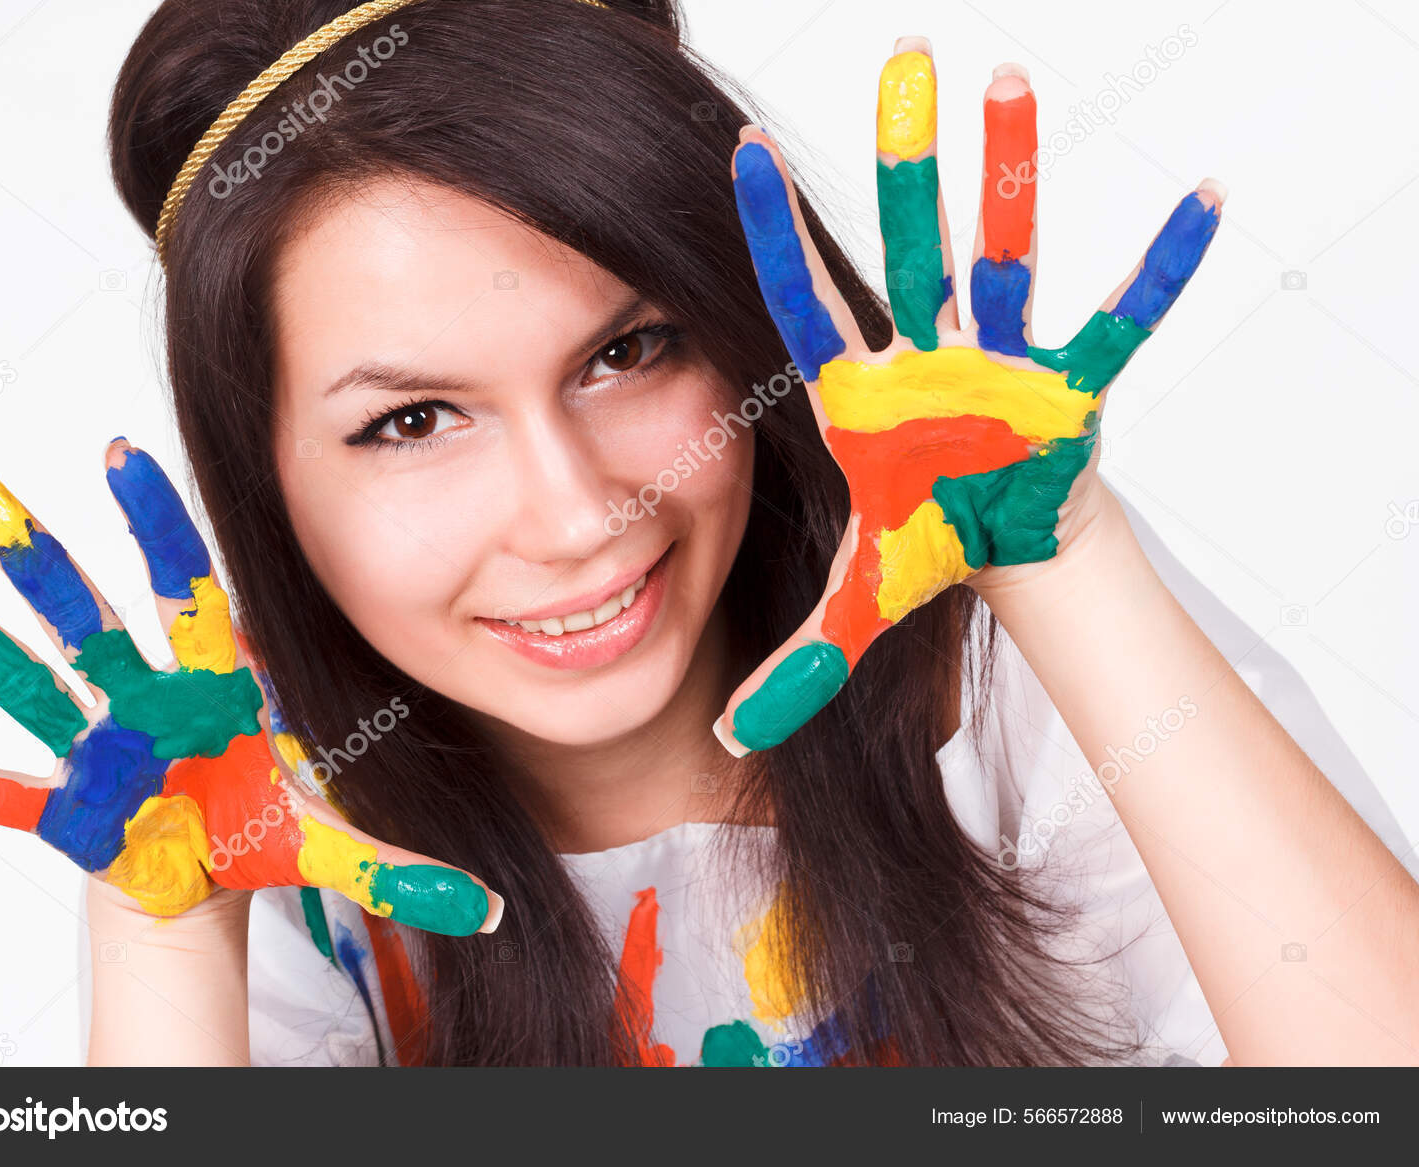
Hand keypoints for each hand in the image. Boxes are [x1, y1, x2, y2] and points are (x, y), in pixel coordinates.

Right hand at [0, 439, 502, 934]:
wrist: (218, 866)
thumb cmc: (267, 823)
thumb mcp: (338, 837)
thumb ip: (406, 868)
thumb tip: (490, 906)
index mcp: (213, 685)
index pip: (189, 589)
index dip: (158, 526)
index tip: (127, 453)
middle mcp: (144, 699)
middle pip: (85, 613)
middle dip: (33, 550)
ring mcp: (97, 746)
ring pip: (26, 675)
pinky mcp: (65, 804)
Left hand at [712, 37, 1221, 755]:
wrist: (1005, 545)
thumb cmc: (929, 544)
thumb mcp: (858, 600)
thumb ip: (793, 664)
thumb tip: (729, 740)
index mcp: (863, 397)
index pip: (805, 305)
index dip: (774, 235)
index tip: (742, 151)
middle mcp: (929, 359)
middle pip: (911, 249)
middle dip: (907, 161)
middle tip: (903, 59)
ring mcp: (1000, 363)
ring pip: (1004, 258)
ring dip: (1011, 178)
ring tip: (1010, 84)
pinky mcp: (1072, 387)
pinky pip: (1122, 323)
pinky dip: (1160, 271)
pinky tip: (1204, 200)